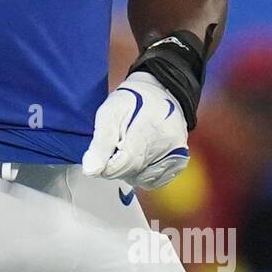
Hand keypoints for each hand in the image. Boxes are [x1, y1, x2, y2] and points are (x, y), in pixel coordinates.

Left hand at [82, 70, 188, 189]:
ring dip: (130, 172)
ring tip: (129, 151)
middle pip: (131, 173)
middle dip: (117, 166)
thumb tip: (91, 170)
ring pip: (143, 180)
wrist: (161, 91)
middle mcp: (164, 145)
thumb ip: (100, 143)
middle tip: (115, 148)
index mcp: (145, 131)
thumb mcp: (109, 112)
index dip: (105, 165)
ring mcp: (175, 154)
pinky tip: (140, 159)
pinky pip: (157, 180)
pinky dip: (144, 175)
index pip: (119, 167)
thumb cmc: (132, 100)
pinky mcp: (180, 160)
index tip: (102, 155)